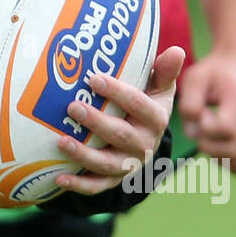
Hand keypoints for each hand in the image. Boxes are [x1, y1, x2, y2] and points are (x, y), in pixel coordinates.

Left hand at [53, 46, 185, 195]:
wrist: (145, 139)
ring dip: (84, 154)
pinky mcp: (114, 180)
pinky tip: (59, 177)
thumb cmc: (146, 105)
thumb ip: (164, 70)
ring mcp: (129, 165)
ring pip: (107, 163)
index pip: (140, 105)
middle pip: (121, 135)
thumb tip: (176, 50)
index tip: (94, 78)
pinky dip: (78, 184)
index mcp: (156, 119)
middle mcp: (145, 145)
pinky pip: (96, 186)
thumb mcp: (159, 88)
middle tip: (72, 107)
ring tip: (61, 141)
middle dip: (96, 122)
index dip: (118, 92)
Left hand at [177, 51, 235, 175]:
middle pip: (233, 151)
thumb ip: (188, 105)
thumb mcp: (194, 79)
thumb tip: (194, 134)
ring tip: (214, 138)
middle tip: (203, 128)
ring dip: (221, 159)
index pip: (226, 130)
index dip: (205, 129)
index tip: (201, 115)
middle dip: (208, 146)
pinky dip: (235, 166)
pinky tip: (225, 148)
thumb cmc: (215, 75)